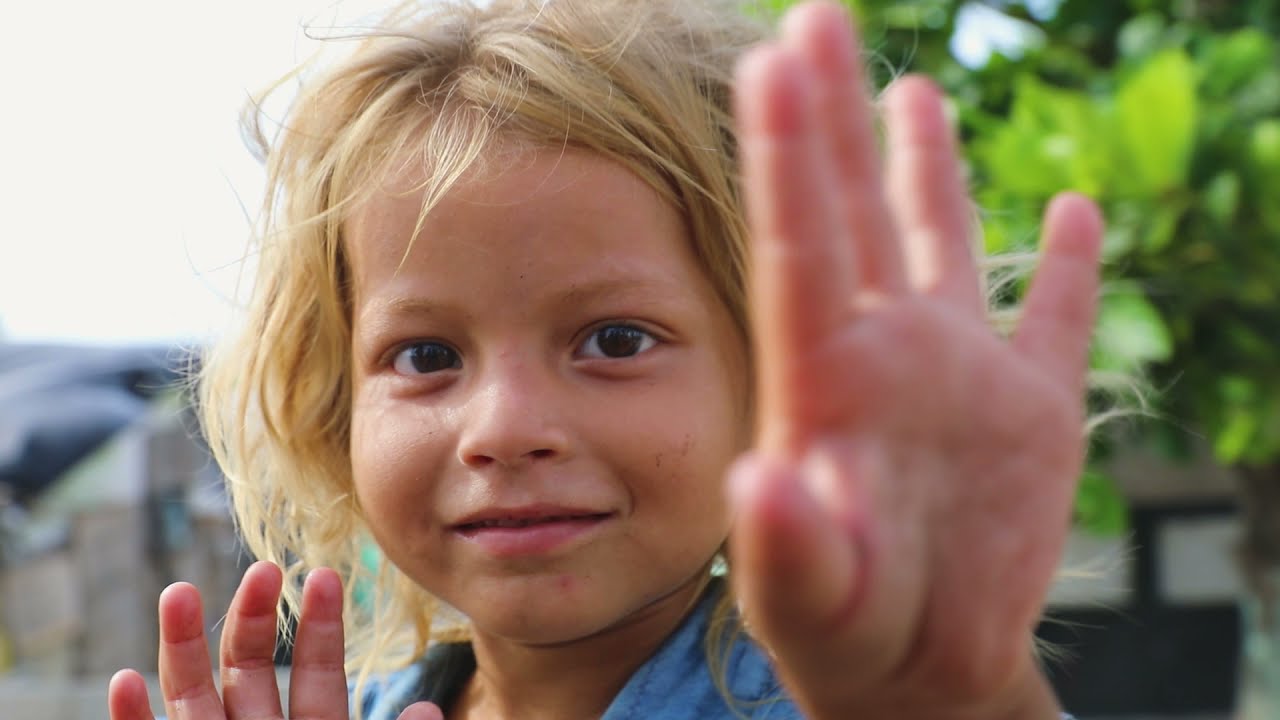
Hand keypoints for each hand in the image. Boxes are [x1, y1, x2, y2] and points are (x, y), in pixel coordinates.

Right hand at [107, 561, 442, 719]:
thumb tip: (426, 714)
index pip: (320, 679)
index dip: (321, 630)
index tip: (326, 577)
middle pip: (252, 676)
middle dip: (253, 622)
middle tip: (262, 568)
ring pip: (195, 703)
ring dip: (182, 651)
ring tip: (179, 591)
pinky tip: (123, 682)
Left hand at [728, 2, 1100, 718]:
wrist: (919, 669)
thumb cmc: (851, 640)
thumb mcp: (817, 606)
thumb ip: (790, 548)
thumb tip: (762, 481)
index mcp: (825, 384)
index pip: (799, 247)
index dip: (785, 152)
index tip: (772, 60)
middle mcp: (884, 354)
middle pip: (847, 210)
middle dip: (826, 114)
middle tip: (810, 17)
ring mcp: (957, 374)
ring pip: (937, 240)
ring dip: (920, 162)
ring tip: (908, 87)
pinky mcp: (1029, 411)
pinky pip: (1056, 320)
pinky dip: (1069, 268)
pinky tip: (1076, 211)